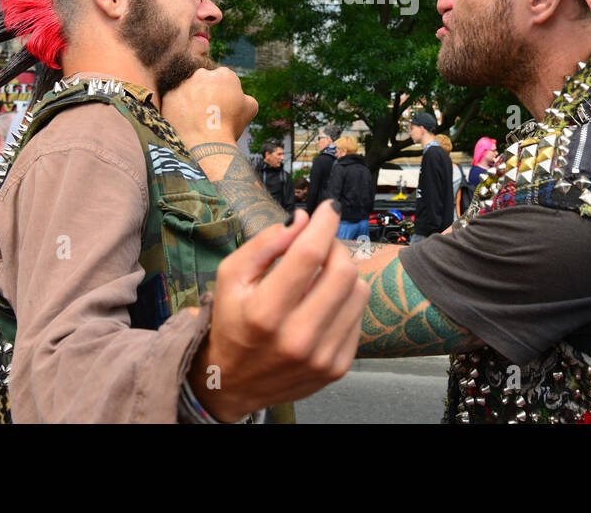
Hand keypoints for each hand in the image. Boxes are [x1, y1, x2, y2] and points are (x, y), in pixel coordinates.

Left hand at [160, 66, 257, 147]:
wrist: (207, 145)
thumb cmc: (230, 126)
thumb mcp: (250, 108)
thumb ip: (245, 96)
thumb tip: (240, 96)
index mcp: (224, 74)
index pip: (223, 78)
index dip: (224, 93)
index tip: (223, 106)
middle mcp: (201, 74)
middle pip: (204, 81)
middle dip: (206, 93)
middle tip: (209, 112)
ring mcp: (183, 85)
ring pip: (188, 90)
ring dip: (191, 100)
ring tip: (196, 120)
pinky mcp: (169, 97)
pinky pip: (174, 101)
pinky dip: (179, 109)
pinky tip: (186, 122)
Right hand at [188, 201, 368, 421]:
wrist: (234, 383)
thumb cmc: (232, 322)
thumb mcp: (231, 277)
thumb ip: (265, 244)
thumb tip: (303, 220)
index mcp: (264, 313)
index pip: (309, 254)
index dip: (324, 223)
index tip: (328, 208)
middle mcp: (296, 338)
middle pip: (343, 271)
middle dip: (335, 246)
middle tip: (322, 244)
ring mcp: (321, 356)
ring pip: (359, 291)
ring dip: (344, 273)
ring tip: (321, 276)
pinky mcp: (337, 368)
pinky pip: (359, 316)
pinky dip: (346, 300)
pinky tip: (324, 303)